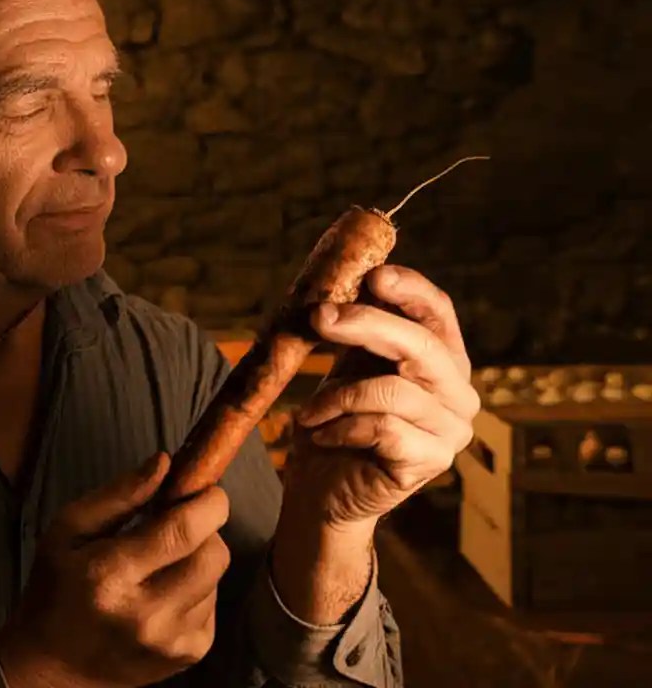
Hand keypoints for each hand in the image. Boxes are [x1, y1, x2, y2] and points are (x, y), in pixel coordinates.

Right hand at [0, 452, 230, 687]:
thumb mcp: (68, 531)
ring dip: (197, 560)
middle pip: (213, 554)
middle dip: (206, 530)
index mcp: (110, 575)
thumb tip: (164, 462)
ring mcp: (171, 640)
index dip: (207, 503)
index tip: (205, 490)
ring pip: (216, 578)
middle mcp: (146, 613)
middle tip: (178, 526)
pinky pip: (213, 605)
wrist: (52, 667)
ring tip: (161, 565)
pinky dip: (197, 591)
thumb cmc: (55, 590)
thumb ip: (118, 495)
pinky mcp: (187, 655)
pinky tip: (165, 594)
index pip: (184, 530)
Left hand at [288, 264, 480, 528]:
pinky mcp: (433, 461)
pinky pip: (382, 428)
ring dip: (337, 396)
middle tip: (319, 316)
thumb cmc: (333, 423)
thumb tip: (344, 278)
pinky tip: (320, 435)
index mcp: (442, 359)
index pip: (438, 312)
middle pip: (420, 345)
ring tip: (309, 412)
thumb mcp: (345, 367)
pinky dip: (341, 427)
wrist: (322, 492)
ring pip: (394, 390)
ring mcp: (452, 429)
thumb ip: (355, 330)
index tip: (373, 275)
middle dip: (365, 324)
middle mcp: (458, 392)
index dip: (409, 289)